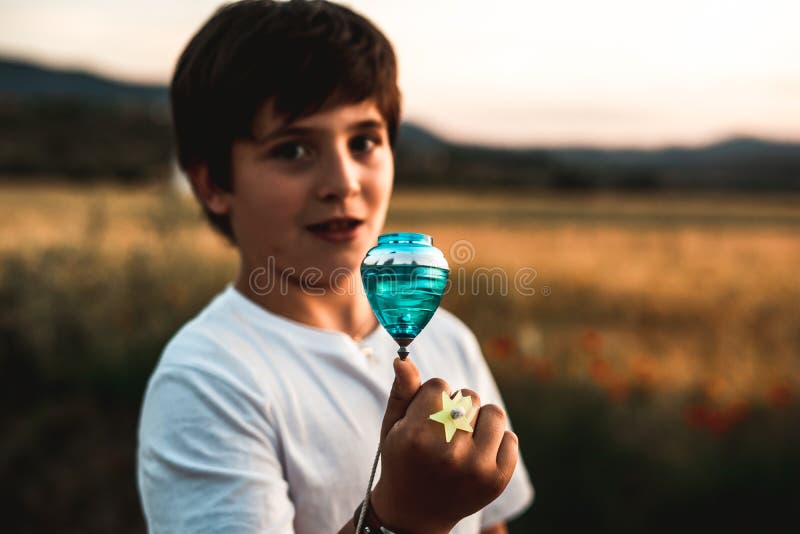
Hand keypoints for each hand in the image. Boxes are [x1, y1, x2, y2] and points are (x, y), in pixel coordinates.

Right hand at [369, 357, 518, 532]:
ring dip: (481, 419)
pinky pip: (510, 437)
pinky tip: (477, 454)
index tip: (426, 414)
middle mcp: (448, 453)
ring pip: (494, 412)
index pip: (440, 385)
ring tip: (465, 437)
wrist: (415, 513)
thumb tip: (402, 359)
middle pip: (468, 396)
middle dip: (458, 406)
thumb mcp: (392, 428)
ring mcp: (476, 468)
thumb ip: (401, 392)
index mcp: (417, 437)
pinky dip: (496, 441)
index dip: (433, 396)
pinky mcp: (497, 480)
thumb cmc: (402, 461)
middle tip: (445, 429)